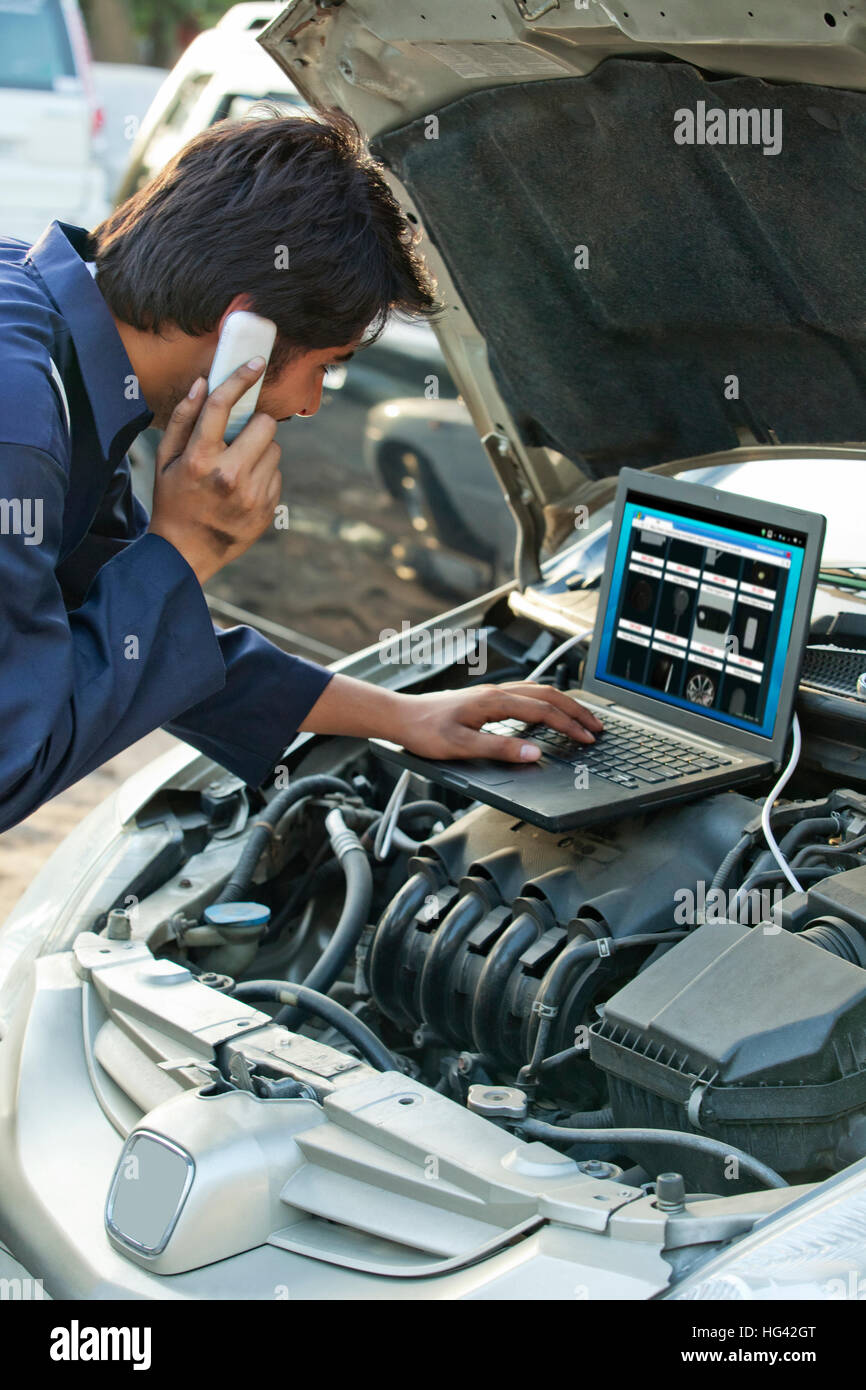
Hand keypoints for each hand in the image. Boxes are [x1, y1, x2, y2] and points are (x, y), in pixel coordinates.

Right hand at [147, 360, 281, 584]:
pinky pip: (277, 474)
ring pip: (275, 450)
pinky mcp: (268, 509)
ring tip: (238, 468)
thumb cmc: (173, 500)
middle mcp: (229, 475)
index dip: (241, 379)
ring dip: (260, 451)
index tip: (256, 363)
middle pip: (265, 425)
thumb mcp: (165, 460)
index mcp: (200, 459)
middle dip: (255, 425)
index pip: (223, 406)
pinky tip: (244, 489)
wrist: (186, 552)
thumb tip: (204, 383)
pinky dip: (264, 475)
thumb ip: (182, 419)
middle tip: (240, 437)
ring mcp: (252, 495)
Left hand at [393, 682, 603, 761]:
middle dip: (576, 710)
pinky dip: (545, 702)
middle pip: (547, 695)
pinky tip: (546, 713)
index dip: (569, 725)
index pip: (543, 711)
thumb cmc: (424, 731)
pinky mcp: (485, 699)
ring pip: (538, 692)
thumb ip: (500, 750)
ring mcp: (491, 693)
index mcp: (494, 702)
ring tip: (580, 718)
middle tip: (596, 726)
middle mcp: (496, 693)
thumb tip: (534, 753)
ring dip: (563, 704)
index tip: (587, 738)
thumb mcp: (461, 747)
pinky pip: (525, 695)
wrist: (401, 717)